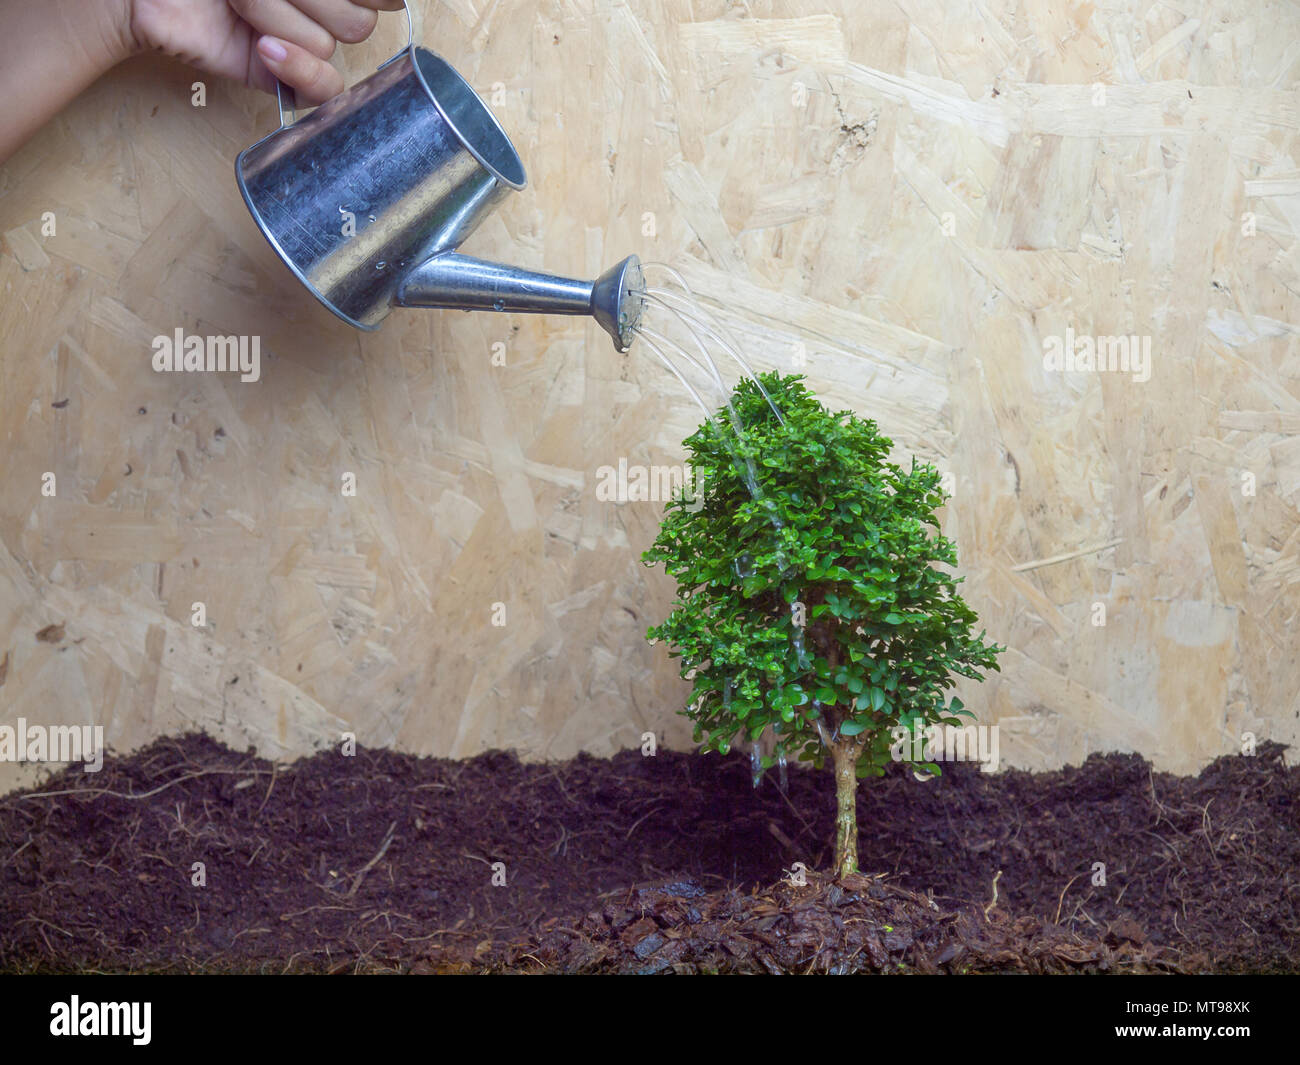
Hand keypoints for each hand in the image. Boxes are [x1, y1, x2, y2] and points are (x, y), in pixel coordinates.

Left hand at [124, 0, 406, 104]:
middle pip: (362, 20)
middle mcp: (326, 6)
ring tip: (240, 1)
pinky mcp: (281, 77)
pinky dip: (297, 69)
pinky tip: (264, 48)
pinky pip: (323, 90)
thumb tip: (390, 3)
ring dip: (282, 16)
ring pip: (333, 45)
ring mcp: (307, 41)